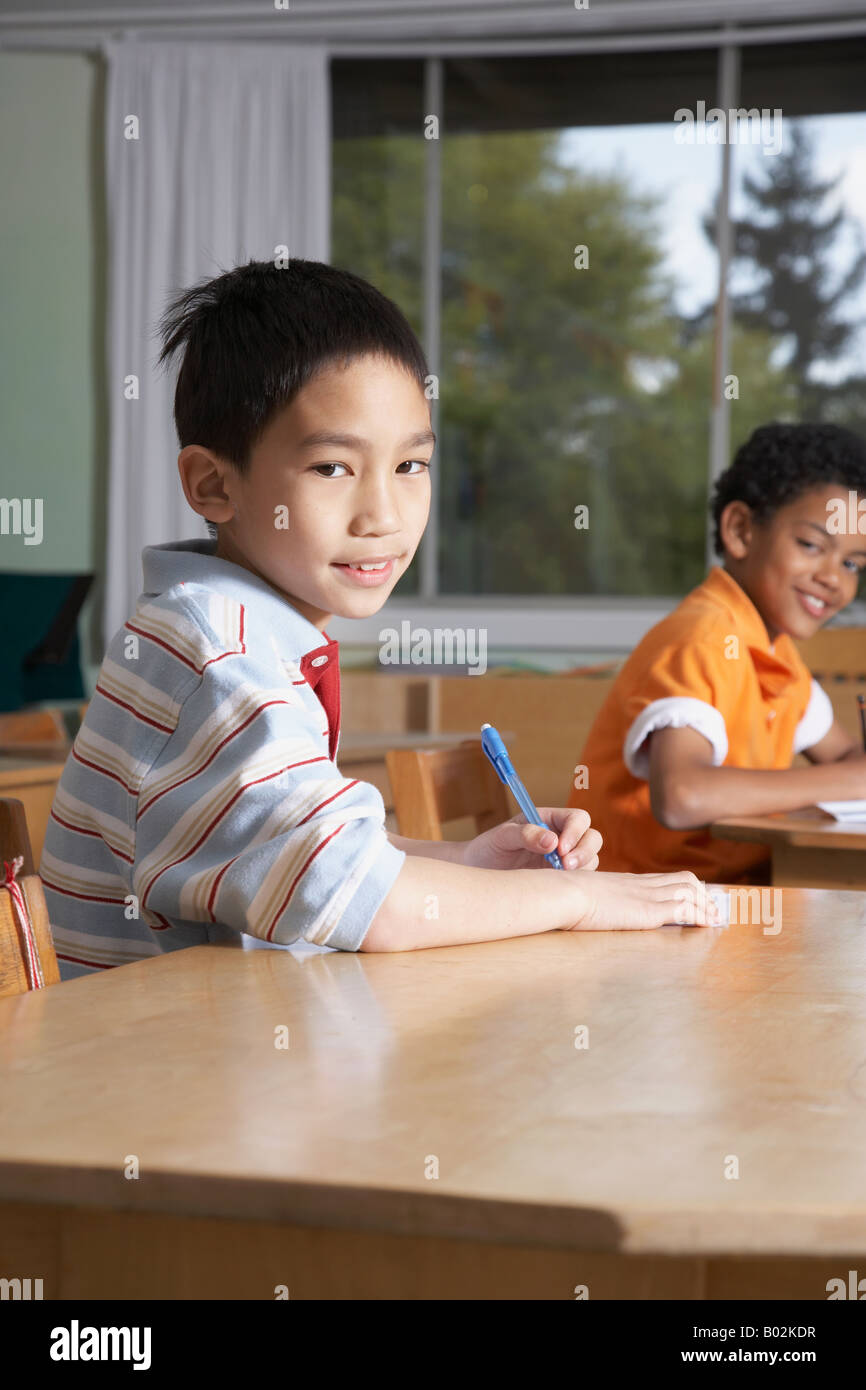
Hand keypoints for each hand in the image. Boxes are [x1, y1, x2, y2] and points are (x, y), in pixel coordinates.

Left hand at [462, 807, 601, 871]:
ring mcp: (564, 858)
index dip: (575, 831)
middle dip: (584, 851)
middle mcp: (562, 837)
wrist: (479, 871)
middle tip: (565, 866)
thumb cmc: (489, 848)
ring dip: (582, 867)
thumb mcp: (501, 837)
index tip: (559, 849)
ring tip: (558, 876)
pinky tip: (558, 887)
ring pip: (591, 859)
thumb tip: (551, 841)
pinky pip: (582, 879)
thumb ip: (524, 834)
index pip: (577, 818)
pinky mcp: (562, 878)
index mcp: (549, 820)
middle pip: (592, 837)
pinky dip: (577, 882)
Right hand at [565, 869, 720, 930]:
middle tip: (713, 910)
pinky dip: (700, 916)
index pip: (668, 878)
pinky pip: (684, 909)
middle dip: (703, 894)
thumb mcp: (587, 896)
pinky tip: (708, 925)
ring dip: (706, 906)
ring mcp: (647, 896)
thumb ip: (598, 900)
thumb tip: (593, 909)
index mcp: (630, 882)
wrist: (564, 893)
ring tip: (716, 919)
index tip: (698, 898)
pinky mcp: (648, 910)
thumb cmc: (567, 896)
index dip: (687, 887)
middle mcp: (642, 885)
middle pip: (685, 881)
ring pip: (689, 892)